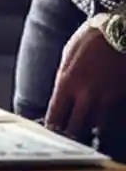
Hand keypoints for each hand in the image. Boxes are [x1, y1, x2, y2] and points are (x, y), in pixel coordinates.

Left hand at [46, 22, 125, 143]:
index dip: (52, 127)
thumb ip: (65, 78)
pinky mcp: (121, 97)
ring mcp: (107, 98)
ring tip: (86, 129)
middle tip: (68, 138)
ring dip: (90, 128)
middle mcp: (86, 95)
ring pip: (96, 126)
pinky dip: (107, 121)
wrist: (122, 32)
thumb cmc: (93, 38)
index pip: (55, 116)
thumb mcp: (69, 55)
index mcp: (67, 83)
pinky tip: (104, 120)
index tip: (51, 132)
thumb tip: (62, 94)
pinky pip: (112, 117)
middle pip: (75, 128)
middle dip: (71, 134)